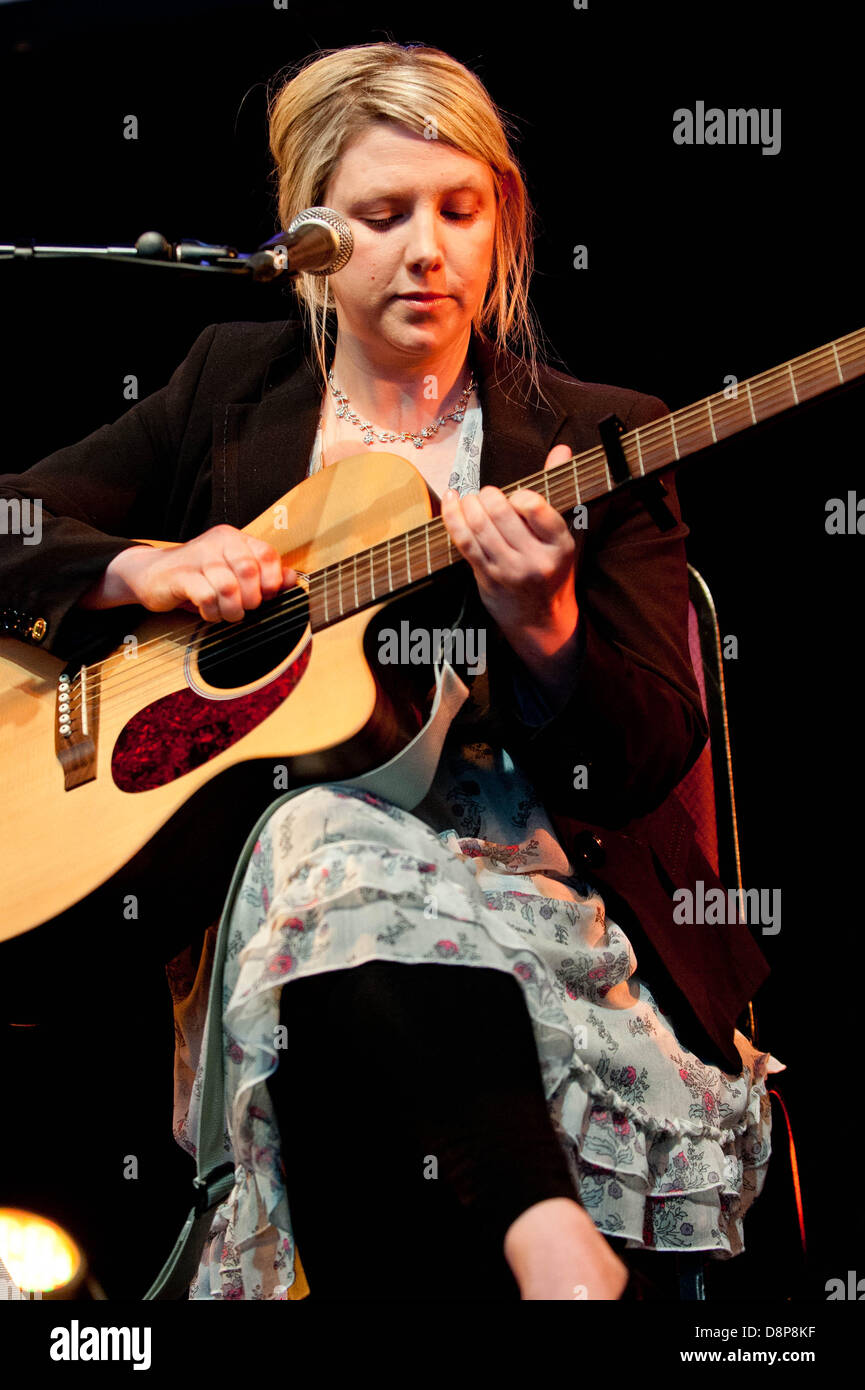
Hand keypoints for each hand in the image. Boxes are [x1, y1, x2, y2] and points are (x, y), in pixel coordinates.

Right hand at [80, 525, 295, 622]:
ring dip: (231, 610)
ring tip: (225, 613)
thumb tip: (293, 580)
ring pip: (228, 587)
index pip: (268, 555)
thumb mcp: (233, 574)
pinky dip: (211, 612)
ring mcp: (198, 557)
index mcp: (235, 539)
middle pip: (249, 571)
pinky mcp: (180, 575)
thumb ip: (264, 576)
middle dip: (251, 599)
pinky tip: (208, 612)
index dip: (272, 582)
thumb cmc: (198, 577)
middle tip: (243, 609)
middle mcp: (218, 542)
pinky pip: (205, 596)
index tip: (265, 597)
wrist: (151, 574)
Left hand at [440, 444, 578, 692]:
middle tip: (488, 494)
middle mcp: (535, 560)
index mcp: (559, 544)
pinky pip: (463, 541)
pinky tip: (452, 501)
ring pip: (479, 526)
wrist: (540, 618)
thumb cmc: (551, 567)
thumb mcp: (563, 533)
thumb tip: (561, 449)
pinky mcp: (486, 577)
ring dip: (469, 504)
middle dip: (489, 495)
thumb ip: (558, 489)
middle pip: (501, 514)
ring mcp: (508, 570)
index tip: (517, 497)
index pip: (534, 507)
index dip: (519, 495)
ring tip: (471, 499)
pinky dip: (453, 517)